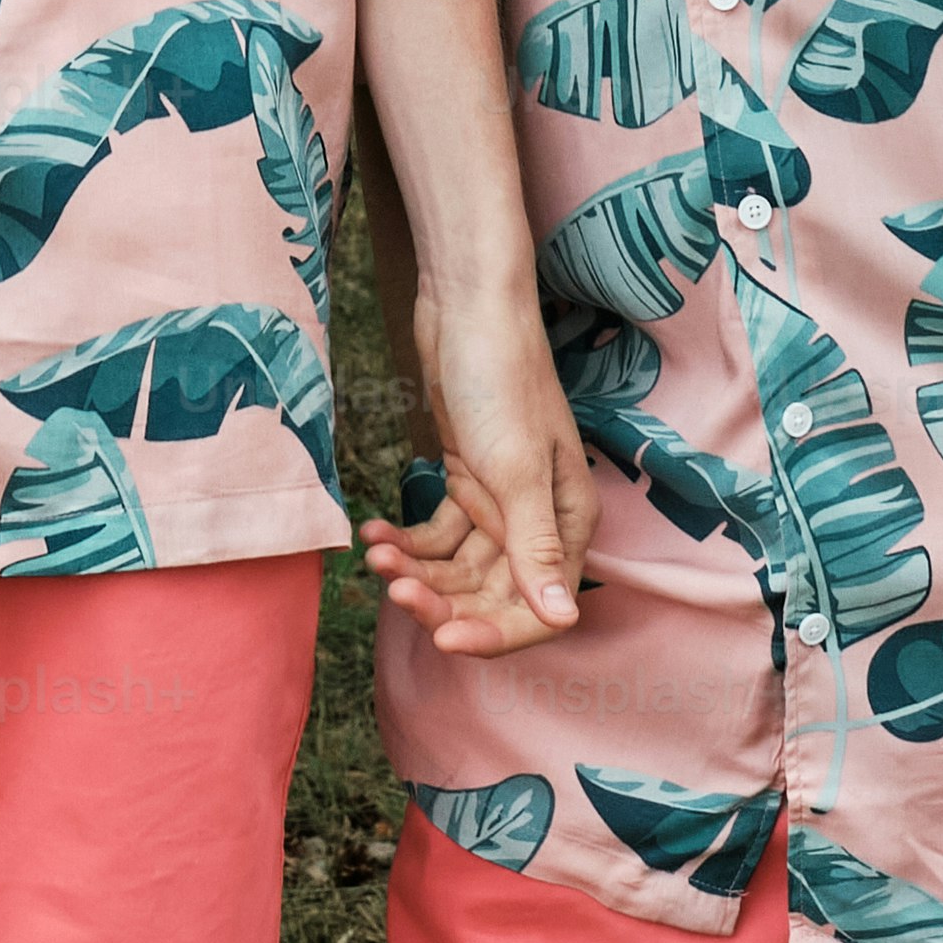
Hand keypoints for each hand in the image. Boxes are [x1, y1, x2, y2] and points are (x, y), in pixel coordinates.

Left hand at [354, 284, 590, 656]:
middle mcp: (538, 520)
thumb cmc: (501, 380)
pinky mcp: (464, 479)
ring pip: (458, 567)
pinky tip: (374, 531)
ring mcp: (498, 501)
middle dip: (442, 599)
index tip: (441, 637)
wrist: (466, 305)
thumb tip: (563, 620)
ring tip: (375, 551)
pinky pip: (437, 533)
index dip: (494, 632)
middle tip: (390, 586)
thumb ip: (535, 547)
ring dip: (416, 568)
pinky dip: (406, 539)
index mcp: (569, 523)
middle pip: (492, 593)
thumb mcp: (517, 469)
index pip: (539, 609)